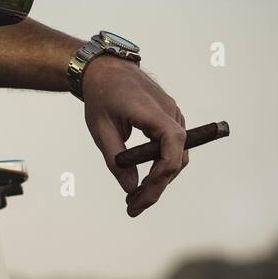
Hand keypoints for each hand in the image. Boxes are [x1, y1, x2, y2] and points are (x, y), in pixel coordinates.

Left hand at [82, 55, 187, 216]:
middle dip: (157, 186)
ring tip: (135, 200)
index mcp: (152, 110)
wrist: (106, 71)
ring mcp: (173, 116)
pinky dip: (159, 168)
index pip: (172, 142)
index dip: (163, 171)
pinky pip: (171, 149)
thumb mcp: (101, 130)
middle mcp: (170, 112)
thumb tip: (131, 189)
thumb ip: (116, 161)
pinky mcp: (169, 121)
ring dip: (159, 180)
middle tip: (134, 207)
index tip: (143, 193)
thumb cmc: (101, 96)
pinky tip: (142, 183)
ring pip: (176, 156)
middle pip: (177, 157)